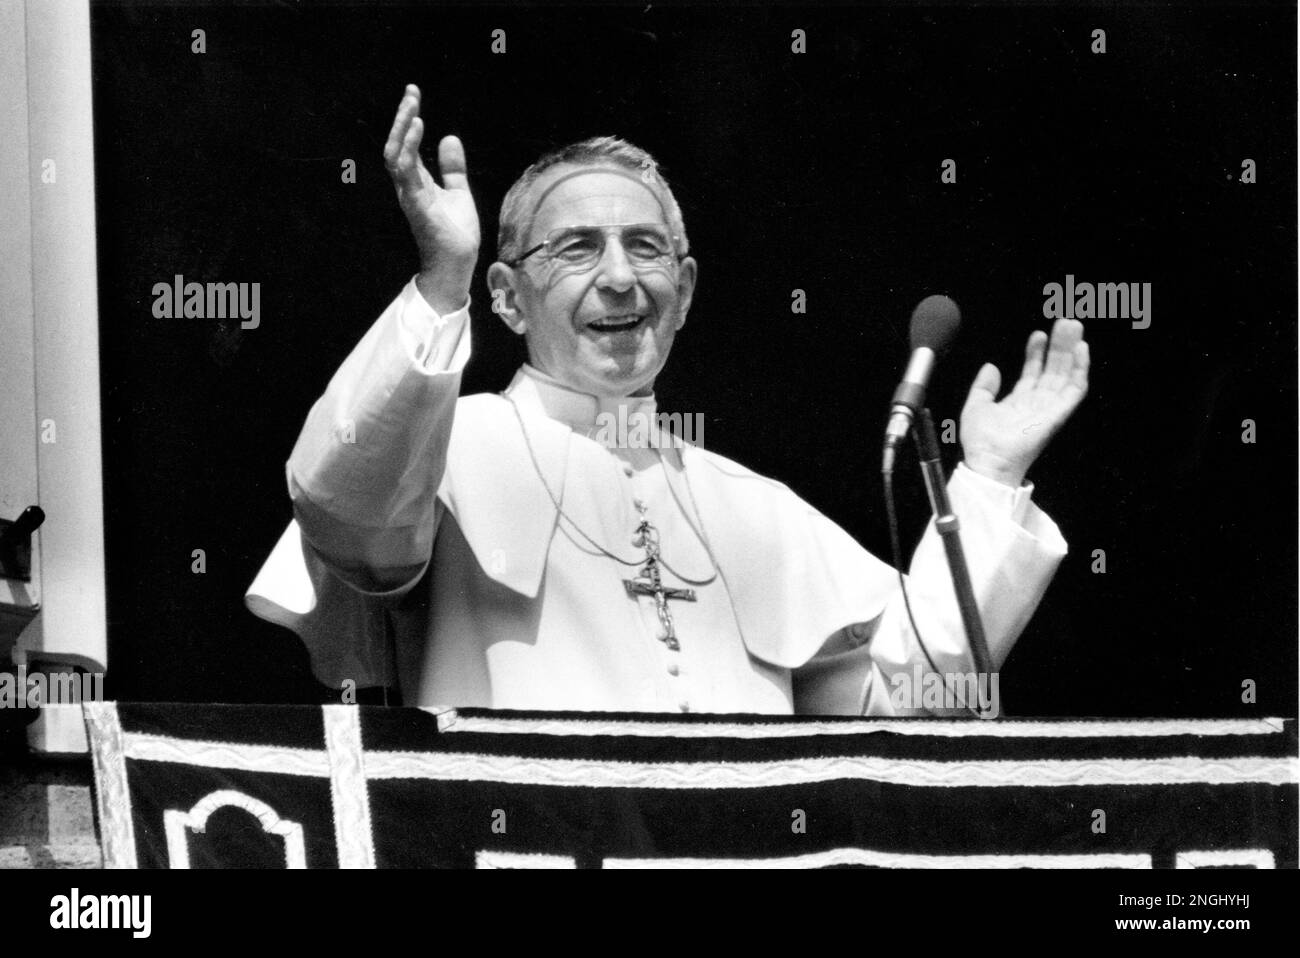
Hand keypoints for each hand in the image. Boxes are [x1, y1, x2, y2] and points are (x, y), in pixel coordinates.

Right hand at [383, 84, 479, 313]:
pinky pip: (407, 171)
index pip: (406, 145)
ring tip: (413, 105)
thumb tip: (450, 137)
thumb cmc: (455, 232)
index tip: (414, 95)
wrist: (457, 264)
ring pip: (396, 155)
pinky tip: (419, 128)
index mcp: (416, 182)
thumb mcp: (458, 191)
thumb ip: (453, 167)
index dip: (408, 119)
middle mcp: (408, 186)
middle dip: (402, 117)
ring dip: (403, 128)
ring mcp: (410, 195)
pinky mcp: (418, 204)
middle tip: (411, 92)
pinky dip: (410, 148)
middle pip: (396, 145)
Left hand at [959, 319, 1089, 486]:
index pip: (1033, 372)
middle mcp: (1037, 404)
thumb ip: (983, 386)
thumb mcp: (976, 406)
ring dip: (1071, 350)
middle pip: (1053, 369)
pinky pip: (1075, 389)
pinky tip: (1081, 350)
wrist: (988, 460)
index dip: (1036, 352)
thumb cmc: (981, 442)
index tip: (1038, 334)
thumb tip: (991, 366)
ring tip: (1073, 327)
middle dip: (1059, 345)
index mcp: (1019, 402)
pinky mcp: (1058, 413)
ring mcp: (1049, 408)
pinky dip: (1080, 368)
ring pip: (1066, 374)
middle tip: (1065, 323)